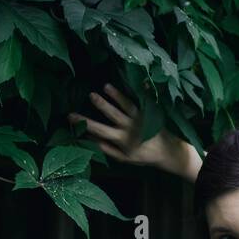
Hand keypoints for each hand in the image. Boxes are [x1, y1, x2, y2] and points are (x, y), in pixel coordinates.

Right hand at [68, 83, 188, 174]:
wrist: (167, 152)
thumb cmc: (142, 155)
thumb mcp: (124, 157)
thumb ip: (107, 149)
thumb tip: (90, 139)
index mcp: (122, 139)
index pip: (100, 130)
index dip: (85, 123)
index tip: (70, 115)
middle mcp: (130, 128)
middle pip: (113, 115)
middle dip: (101, 105)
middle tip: (90, 95)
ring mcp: (141, 119)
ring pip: (127, 106)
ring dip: (117, 96)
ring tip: (106, 87)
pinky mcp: (150, 113)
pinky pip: (145, 101)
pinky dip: (144, 91)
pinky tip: (143, 81)